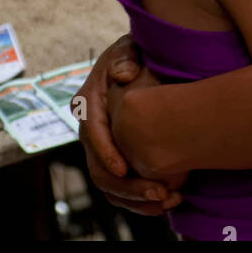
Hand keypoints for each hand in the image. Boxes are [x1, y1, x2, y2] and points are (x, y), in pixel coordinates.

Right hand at [76, 36, 183, 216]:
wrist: (141, 62)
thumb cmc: (135, 52)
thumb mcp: (129, 48)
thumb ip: (125, 57)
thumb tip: (123, 75)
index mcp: (88, 103)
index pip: (92, 133)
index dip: (107, 153)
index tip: (124, 168)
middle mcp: (90, 128)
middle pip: (99, 168)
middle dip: (126, 185)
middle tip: (157, 192)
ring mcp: (100, 146)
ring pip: (109, 183)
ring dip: (134, 197)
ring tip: (163, 201)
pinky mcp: (114, 156)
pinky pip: (119, 186)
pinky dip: (137, 198)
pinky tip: (162, 204)